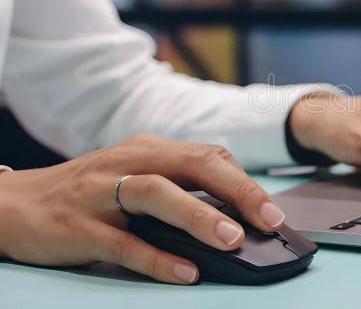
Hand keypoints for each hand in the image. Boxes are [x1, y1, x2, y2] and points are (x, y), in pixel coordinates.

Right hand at [0, 134, 284, 284]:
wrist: (13, 204)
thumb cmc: (86, 192)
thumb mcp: (133, 176)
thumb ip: (177, 187)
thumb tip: (233, 216)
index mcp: (148, 149)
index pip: (208, 155)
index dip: (245, 182)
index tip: (273, 210)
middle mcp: (127, 163)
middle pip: (191, 166)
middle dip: (236, 191)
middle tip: (268, 220)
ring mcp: (100, 194)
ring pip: (156, 194)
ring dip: (198, 216)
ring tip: (232, 240)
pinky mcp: (77, 227)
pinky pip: (122, 242)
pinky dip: (156, 258)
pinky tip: (185, 272)